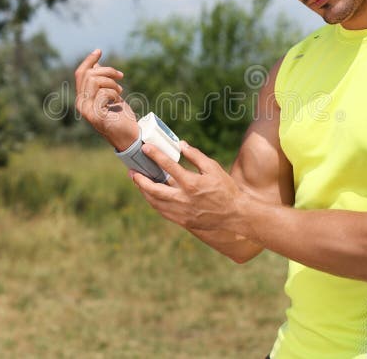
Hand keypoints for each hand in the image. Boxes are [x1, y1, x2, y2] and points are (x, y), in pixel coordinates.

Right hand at [74, 49, 138, 150]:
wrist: (129, 136)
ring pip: (95, 81)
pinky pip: (103, 93)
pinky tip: (118, 101)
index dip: (89, 60)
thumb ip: (101, 82)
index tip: (99, 51)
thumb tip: (96, 65)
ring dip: (111, 83)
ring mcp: (86, 111)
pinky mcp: (95, 116)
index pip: (80, 73)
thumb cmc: (121, 115)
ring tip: (119, 91)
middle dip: (108, 71)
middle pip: (88, 74)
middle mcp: (81, 103)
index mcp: (83, 97)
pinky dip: (113, 94)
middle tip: (120, 77)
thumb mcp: (111, 94)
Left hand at [130, 140, 247, 233]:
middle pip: (155, 189)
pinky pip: (162, 211)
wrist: (234, 214)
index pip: (169, 166)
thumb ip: (195, 156)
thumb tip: (180, 144)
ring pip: (155, 202)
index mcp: (192, 183)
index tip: (145, 148)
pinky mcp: (182, 221)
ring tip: (138, 182)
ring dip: (144, 192)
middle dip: (141, 180)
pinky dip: (154, 202)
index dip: (155, 156)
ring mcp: (182, 212)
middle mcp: (184, 199)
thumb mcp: (213, 168)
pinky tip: (150, 195)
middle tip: (132, 171)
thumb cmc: (226, 188)